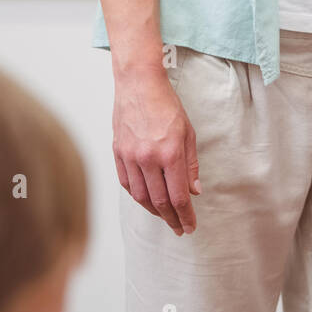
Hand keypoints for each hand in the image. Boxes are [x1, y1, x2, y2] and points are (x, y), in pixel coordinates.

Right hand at [112, 67, 200, 235]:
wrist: (138, 83)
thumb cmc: (166, 104)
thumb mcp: (188, 132)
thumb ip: (191, 164)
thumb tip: (194, 191)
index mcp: (169, 153)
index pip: (179, 196)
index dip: (185, 216)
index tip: (190, 226)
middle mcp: (148, 158)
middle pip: (160, 201)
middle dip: (172, 219)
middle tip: (179, 228)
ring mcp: (130, 156)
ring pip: (141, 196)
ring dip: (154, 211)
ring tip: (164, 216)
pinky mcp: (117, 152)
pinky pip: (126, 183)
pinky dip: (137, 195)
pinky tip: (146, 199)